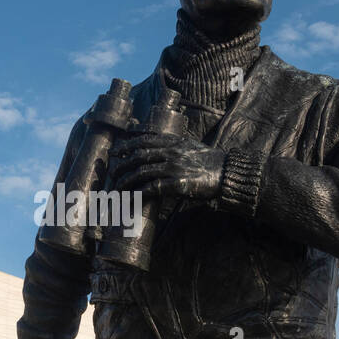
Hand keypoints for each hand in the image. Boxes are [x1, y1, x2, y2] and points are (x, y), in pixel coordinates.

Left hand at [109, 133, 224, 199]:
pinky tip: (132, 197)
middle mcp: (171, 153)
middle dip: (122, 164)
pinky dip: (140, 193)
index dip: (126, 145)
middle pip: (139, 156)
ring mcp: (174, 168)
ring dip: (127, 181)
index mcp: (173, 142)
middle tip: (112, 173)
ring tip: (118, 187)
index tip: (114, 152)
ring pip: (142, 172)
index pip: (143, 140)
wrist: (226, 172)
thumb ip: (172, 143)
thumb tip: (155, 143)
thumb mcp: (188, 145)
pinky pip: (153, 188)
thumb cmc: (208, 160)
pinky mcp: (178, 184)